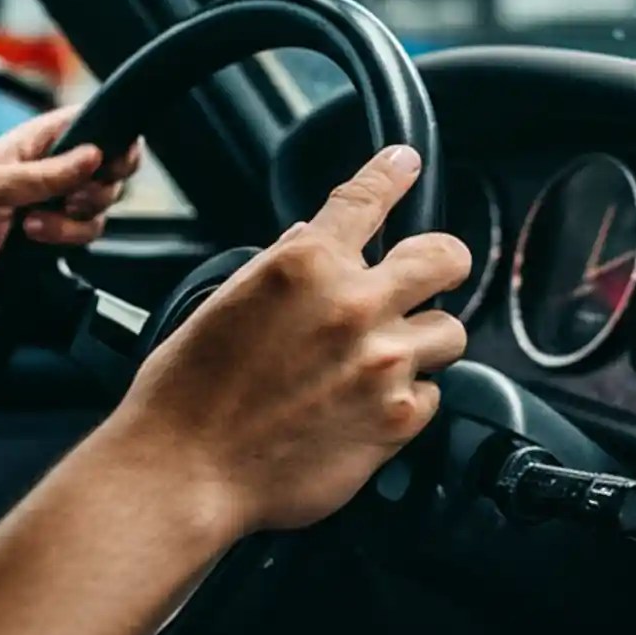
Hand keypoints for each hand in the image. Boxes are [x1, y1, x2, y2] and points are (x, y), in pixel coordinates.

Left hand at [0, 105, 141, 320]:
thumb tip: (93, 155)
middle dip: (95, 189)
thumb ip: (45, 174)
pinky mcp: (53, 238)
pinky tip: (36, 243)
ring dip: (73, 223)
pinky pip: (85, 234)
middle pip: (105, 168)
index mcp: (28, 144)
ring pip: (98, 207)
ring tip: (33, 227)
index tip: (107, 161)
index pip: (85, 122)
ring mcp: (50, 205)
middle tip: (68, 200)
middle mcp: (45, 171)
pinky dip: (68, 241)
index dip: (108, 138)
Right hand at [108, 145, 470, 535]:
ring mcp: (384, 362)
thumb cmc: (188, 391)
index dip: (392, 173)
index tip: (404, 164)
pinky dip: (409, 397)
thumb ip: (282, 265)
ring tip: (382, 360)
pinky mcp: (398, 419)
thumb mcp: (223, 301)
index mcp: (306, 264)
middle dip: (441, 261)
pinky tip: (368, 406)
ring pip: (449, 332)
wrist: (186, 470)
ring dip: (423, 340)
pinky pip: (434, 394)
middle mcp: (355, 305)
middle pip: (446, 257)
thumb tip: (313, 237)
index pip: (368, 198)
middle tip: (430, 274)